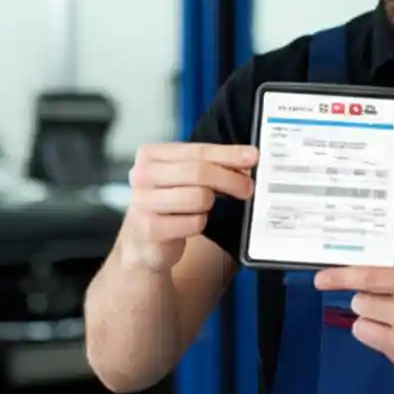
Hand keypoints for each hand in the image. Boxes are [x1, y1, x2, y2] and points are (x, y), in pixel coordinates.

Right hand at [120, 142, 256, 272]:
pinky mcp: (150, 229)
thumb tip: (247, 158)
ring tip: (204, 207)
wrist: (143, 243)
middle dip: (230, 179)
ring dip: (210, 205)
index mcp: (150, 155)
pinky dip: (199, 224)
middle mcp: (142, 175)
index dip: (228, 154)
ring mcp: (143, 202)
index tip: (252, 157)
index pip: (197, 150)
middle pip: (200, 172)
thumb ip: (212, 165)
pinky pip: (194, 223)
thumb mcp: (185, 178)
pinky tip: (190, 223)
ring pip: (199, 197)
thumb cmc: (168, 205)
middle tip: (247, 188)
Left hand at [314, 190, 393, 371]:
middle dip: (365, 294)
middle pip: (360, 297)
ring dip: (369, 312)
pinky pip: (363, 333)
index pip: (369, 276)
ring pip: (360, 314)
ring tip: (392, 312)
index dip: (342, 276)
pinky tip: (391, 329)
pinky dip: (371, 331)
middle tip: (384, 296)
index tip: (320, 279)